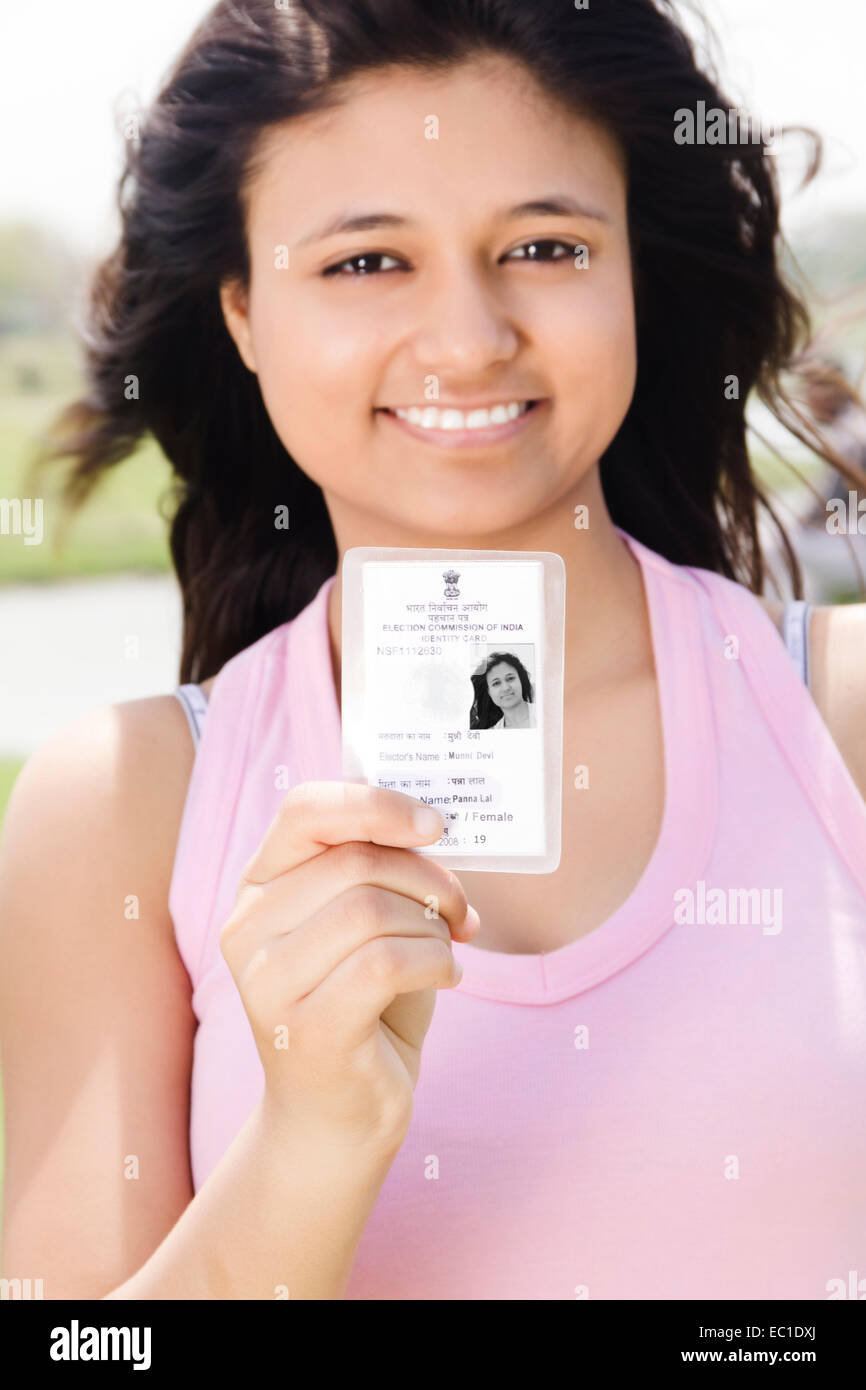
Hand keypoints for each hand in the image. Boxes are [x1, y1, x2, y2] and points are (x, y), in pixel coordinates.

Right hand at [219, 781, 478, 1151]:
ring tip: (446, 951)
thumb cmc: (364, 1007)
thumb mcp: (368, 924)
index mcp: (259, 887)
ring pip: (373, 909)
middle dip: (429, 879)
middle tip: (460, 912)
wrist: (339, 1119)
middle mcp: (247, 928)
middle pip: (356, 861)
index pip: (305, 810)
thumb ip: (380, 870)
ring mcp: (267, 982)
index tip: (435, 824)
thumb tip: (433, 821)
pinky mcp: (305, 1029)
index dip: (376, 804)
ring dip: (432, 927)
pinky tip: (448, 978)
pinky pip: (386, 963)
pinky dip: (435, 962)